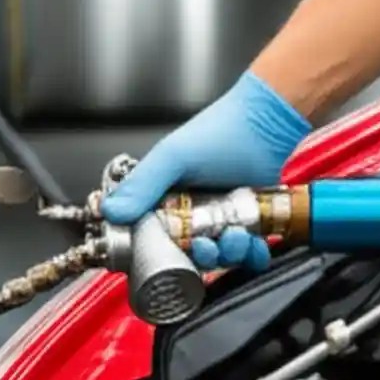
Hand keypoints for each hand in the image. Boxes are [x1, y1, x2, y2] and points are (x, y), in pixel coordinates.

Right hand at [101, 71, 311, 270]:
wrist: (268, 124)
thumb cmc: (221, 131)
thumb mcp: (172, 157)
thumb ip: (141, 185)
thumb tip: (111, 211)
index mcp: (163, 196)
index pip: (152, 236)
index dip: (162, 249)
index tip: (175, 249)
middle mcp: (189, 210)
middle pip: (188, 251)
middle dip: (202, 254)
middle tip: (211, 243)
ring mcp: (218, 217)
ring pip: (219, 254)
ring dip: (230, 253)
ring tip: (237, 236)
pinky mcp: (245, 221)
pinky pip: (247, 251)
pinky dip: (252, 254)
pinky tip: (254, 242)